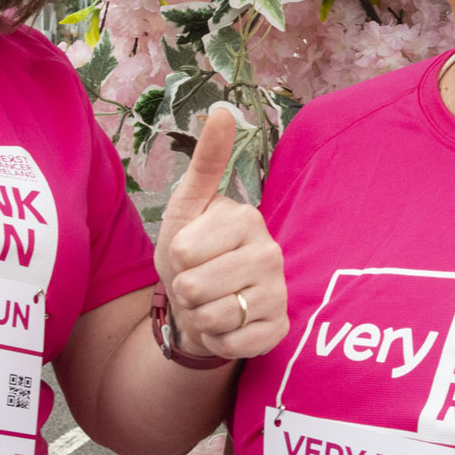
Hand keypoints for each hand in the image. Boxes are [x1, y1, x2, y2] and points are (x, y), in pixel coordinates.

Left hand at [155, 105, 286, 360]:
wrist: (203, 306)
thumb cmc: (192, 254)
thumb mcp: (187, 207)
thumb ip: (205, 162)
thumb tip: (223, 110)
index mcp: (247, 218)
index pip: (184, 250)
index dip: (175, 258)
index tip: (189, 254)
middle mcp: (270, 253)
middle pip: (195, 285)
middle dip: (184, 291)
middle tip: (197, 283)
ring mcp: (278, 292)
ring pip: (213, 317)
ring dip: (200, 317)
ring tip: (211, 303)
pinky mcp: (279, 328)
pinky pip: (233, 344)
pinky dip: (218, 341)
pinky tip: (226, 326)